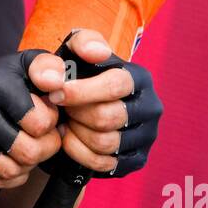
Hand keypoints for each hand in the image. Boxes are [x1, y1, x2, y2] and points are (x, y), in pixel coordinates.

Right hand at [0, 49, 67, 188]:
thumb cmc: (2, 78)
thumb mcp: (27, 62)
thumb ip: (48, 66)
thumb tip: (57, 84)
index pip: (39, 123)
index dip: (51, 123)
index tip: (47, 116)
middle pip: (26, 151)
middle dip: (44, 149)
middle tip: (45, 140)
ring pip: (8, 170)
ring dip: (27, 166)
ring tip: (29, 150)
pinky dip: (9, 177)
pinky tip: (14, 161)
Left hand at [52, 29, 161, 177]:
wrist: (76, 106)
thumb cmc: (76, 76)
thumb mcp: (76, 52)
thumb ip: (83, 42)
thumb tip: (96, 52)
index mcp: (140, 78)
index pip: (117, 85)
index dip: (82, 91)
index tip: (57, 94)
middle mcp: (150, 107)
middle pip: (109, 117)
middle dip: (77, 114)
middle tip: (60, 109)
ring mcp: (147, 136)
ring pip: (107, 143)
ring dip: (77, 134)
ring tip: (65, 122)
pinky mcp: (138, 159)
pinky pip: (106, 164)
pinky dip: (81, 154)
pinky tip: (70, 139)